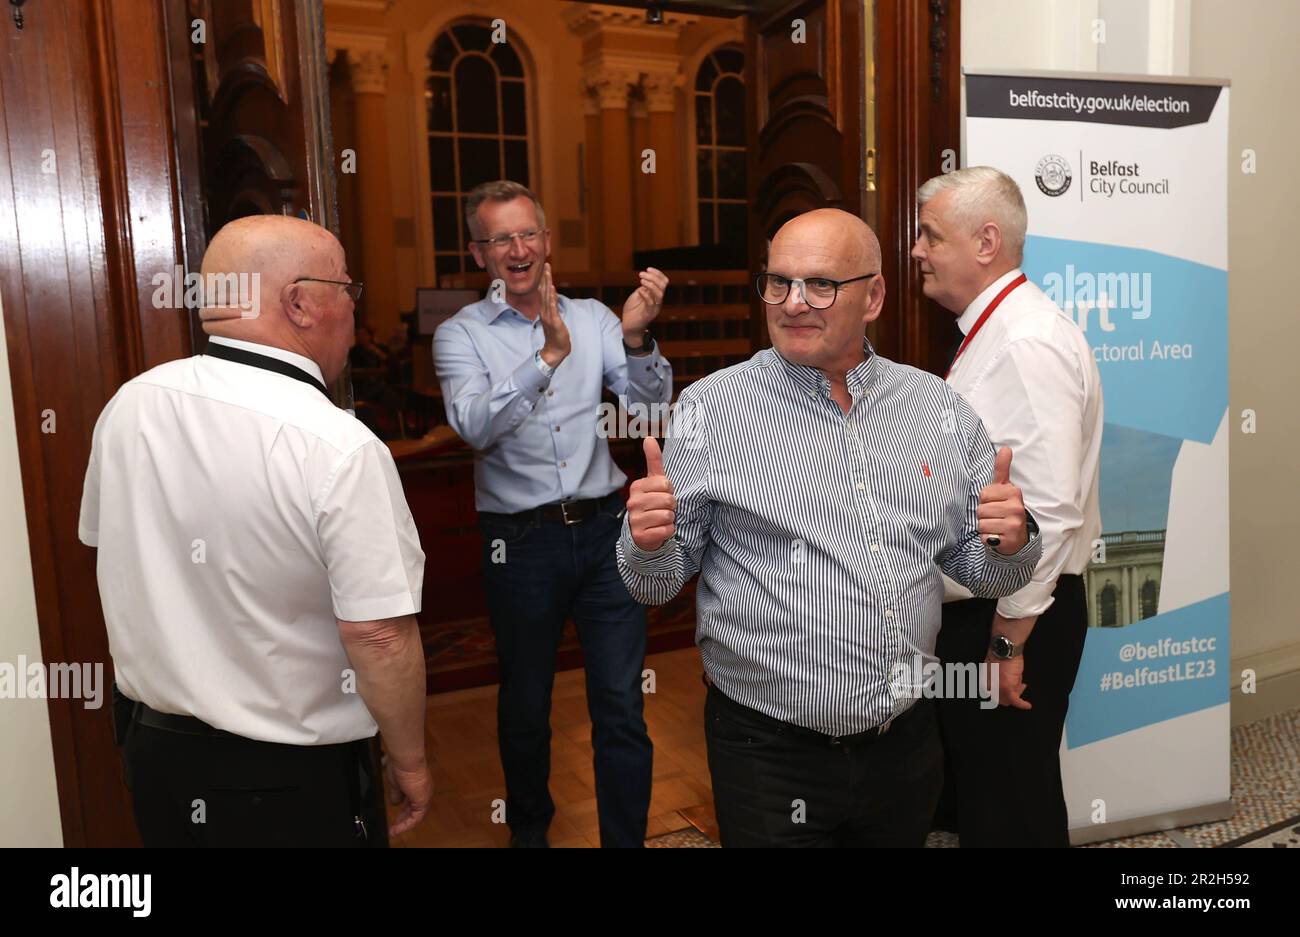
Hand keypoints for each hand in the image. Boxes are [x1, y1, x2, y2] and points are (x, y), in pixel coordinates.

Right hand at [384, 755, 432, 837]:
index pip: (411, 801)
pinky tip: (397, 828)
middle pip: (413, 809)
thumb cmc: (401, 766)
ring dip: (404, 823)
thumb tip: (395, 802)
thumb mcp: (395, 783)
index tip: (394, 816)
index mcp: (417, 785)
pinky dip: (406, 824)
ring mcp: (424, 796)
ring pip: (415, 815)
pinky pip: (416, 818)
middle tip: (394, 827)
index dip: (403, 809)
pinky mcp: (423, 801)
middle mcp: (423, 791)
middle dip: (403, 818)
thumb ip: (396, 794)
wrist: (406, 761)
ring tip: (394, 831)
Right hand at [539, 263, 569, 367]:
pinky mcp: (554, 322)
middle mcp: (545, 311)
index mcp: (545, 310)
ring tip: (548, 272)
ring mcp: (549, 316)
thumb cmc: (555, 336)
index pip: (544, 293)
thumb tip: (552, 298)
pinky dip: (552, 298)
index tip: (544, 268)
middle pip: (544, 292)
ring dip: (547, 284)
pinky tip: (552, 289)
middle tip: (546, 264)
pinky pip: (553, 308)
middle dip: (546, 278)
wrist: (555, 351)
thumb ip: (552, 309)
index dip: (544, 280)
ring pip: (547, 297)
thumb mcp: (554, 320)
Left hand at [621, 267, 668, 341]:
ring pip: (659, 294)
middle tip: (641, 274)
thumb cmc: (632, 310)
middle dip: (653, 277)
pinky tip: (639, 291)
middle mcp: (658, 301)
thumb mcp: (638, 295)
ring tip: (641, 280)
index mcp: (656, 295)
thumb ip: (644, 287)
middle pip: (663, 286)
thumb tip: (647, 278)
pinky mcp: (648, 315)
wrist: (629, 326)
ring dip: (651, 284)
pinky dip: (646, 294)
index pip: (664, 282)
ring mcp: (654, 308)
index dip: (658, 273)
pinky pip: (651, 303)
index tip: (648, 269)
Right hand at [628, 436, 675, 551]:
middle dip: (671, 506)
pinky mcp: (641, 535)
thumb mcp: (654, 481)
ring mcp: (635, 519)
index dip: (669, 491)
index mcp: (636, 487)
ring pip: (668, 516)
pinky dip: (668, 531)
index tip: (661, 495)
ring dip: (670, 519)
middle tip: (662, 509)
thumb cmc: (652, 503)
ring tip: (660, 519)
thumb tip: (649, 437)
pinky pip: (666, 530)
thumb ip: (653, 460)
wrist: (643, 532)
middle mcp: (632, 502)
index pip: (666, 484)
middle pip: (668, 500)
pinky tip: (659, 530)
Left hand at [978, 447, 1028, 554]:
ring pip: (981, 523)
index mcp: (1014, 492)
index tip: (995, 503)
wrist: (1017, 538)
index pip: (984, 494)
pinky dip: (987, 538)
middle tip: (996, 516)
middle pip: (980, 509)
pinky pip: (985, 536)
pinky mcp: (1010, 539)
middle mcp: (1016, 507)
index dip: (985, 501)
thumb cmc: (1006, 509)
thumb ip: (1002, 469)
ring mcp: (1014, 523)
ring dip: (985, 526)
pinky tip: (997, 536)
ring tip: (996, 525)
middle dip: (984, 515)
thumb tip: (1005, 448)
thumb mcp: (1004, 489)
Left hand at [984, 649, 1031, 709]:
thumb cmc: (1000, 654)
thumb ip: (999, 679)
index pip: (993, 695)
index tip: (1010, 688)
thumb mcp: (995, 668)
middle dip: (1010, 694)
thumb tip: (1010, 686)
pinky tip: (1028, 705)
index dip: (1003, 693)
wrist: (1004, 648)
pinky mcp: (1007, 688)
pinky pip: (1016, 701)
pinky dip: (1022, 704)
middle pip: (1001, 699)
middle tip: (1019, 687)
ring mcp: (997, 689)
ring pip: (1009, 699)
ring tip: (1022, 684)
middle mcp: (988, 688)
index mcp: (983, 682)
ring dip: (1017, 694)